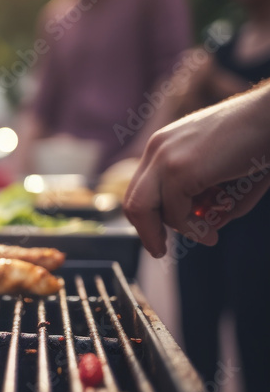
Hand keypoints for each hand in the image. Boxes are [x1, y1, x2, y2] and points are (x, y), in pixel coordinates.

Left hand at [123, 83, 269, 256]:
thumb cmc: (260, 140)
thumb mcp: (226, 172)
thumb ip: (209, 200)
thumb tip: (202, 231)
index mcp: (165, 144)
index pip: (141, 188)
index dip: (148, 217)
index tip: (163, 235)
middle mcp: (158, 148)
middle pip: (133, 201)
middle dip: (146, 232)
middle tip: (160, 251)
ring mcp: (165, 158)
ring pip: (144, 210)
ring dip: (175, 232)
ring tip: (207, 238)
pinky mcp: (179, 170)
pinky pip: (175, 213)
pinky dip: (193, 229)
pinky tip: (212, 233)